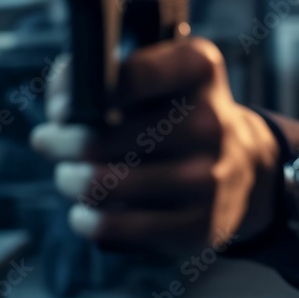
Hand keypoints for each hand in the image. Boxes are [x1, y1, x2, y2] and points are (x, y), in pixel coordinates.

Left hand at [29, 38, 281, 256]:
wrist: (246, 167)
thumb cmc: (180, 115)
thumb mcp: (163, 74)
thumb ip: (108, 73)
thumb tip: (61, 106)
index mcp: (199, 70)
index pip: (129, 76)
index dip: (79, 93)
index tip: (62, 109)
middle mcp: (210, 122)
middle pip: (99, 138)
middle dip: (60, 143)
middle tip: (51, 143)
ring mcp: (208, 177)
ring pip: (100, 184)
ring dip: (69, 181)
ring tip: (70, 177)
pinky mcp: (200, 224)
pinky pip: (116, 227)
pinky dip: (87, 221)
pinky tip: (86, 213)